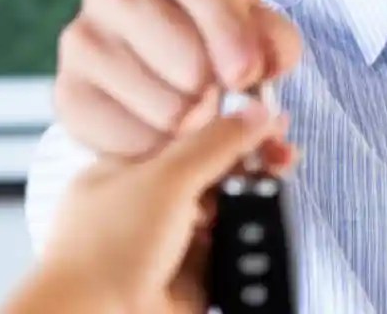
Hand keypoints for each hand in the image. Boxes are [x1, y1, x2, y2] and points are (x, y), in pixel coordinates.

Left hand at [9, 102, 291, 313]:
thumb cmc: (103, 251)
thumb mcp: (165, 179)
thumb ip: (216, 143)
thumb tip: (256, 112)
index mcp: (131, 167)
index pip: (190, 134)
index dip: (231, 125)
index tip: (268, 120)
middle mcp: (150, 202)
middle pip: (214, 171)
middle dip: (251, 161)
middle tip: (283, 155)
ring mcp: (171, 240)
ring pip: (226, 210)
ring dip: (255, 199)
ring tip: (278, 187)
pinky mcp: (192, 275)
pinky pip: (231, 249)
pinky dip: (249, 239)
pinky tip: (265, 226)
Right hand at [54, 0, 302, 157]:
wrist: (179, 79)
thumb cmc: (228, 44)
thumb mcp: (264, 34)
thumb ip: (275, 46)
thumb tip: (257, 69)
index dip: (226, 31)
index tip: (245, 75)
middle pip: (165, 36)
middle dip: (204, 80)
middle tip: (221, 101)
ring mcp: (82, 36)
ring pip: (144, 90)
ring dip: (184, 119)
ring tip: (199, 118)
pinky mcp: (68, 91)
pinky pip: (113, 129)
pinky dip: (152, 146)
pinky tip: (169, 138)